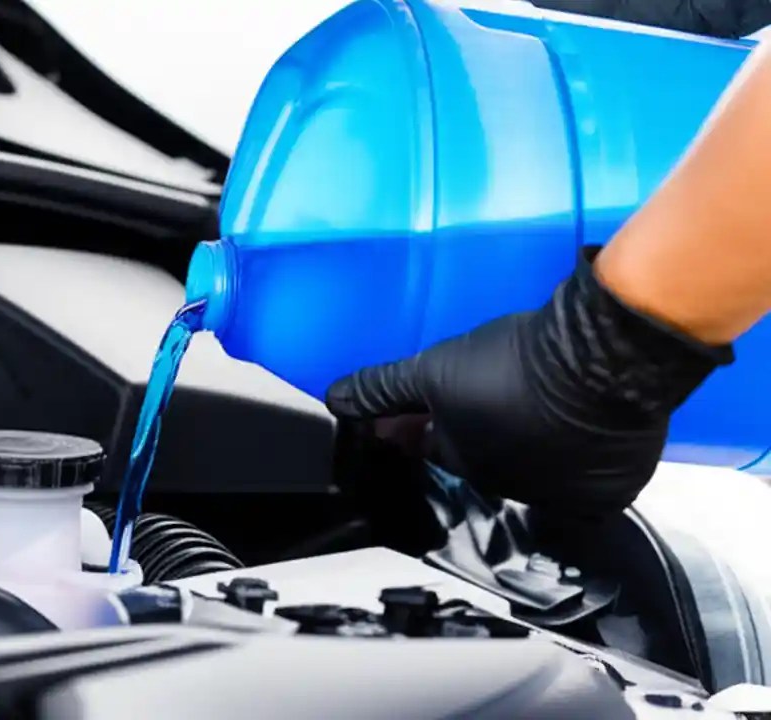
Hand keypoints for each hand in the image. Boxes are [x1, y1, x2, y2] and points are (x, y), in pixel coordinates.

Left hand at [326, 249, 731, 516]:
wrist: (603, 359)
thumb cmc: (515, 366)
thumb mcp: (432, 370)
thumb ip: (381, 388)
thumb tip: (336, 399)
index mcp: (468, 464)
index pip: (437, 450)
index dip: (427, 426)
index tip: (428, 409)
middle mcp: (515, 489)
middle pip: (490, 460)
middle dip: (482, 433)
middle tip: (493, 395)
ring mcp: (566, 493)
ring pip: (542, 469)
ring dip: (534, 442)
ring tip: (541, 400)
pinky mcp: (614, 488)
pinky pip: (593, 479)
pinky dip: (585, 456)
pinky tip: (584, 425)